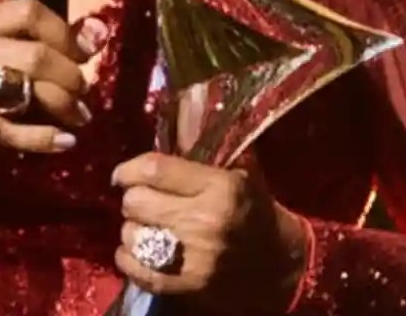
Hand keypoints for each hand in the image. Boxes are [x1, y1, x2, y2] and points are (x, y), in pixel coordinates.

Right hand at [0, 0, 105, 192]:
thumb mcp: (1, 53)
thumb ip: (47, 41)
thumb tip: (99, 32)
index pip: (29, 11)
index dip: (64, 32)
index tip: (81, 54)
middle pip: (38, 54)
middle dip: (71, 76)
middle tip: (82, 93)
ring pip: (32, 89)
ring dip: (66, 106)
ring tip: (78, 116)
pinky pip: (17, 130)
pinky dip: (48, 138)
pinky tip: (65, 141)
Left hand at [112, 153, 311, 313]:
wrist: (283, 264)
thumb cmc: (256, 211)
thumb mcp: (241, 173)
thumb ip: (206, 151)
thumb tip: (175, 118)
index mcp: (220, 187)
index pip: (154, 170)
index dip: (128, 169)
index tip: (122, 174)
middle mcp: (205, 221)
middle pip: (136, 203)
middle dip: (133, 199)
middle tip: (144, 201)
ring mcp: (195, 258)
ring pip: (132, 236)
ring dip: (132, 230)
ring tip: (146, 227)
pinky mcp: (188, 287)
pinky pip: (138, 271)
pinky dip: (128, 259)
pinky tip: (134, 252)